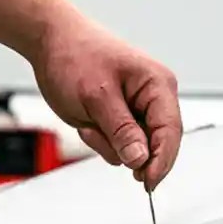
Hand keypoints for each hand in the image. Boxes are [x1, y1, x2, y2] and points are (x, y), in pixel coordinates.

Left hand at [30, 13, 181, 189]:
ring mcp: (139, 110)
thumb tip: (141, 158)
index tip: (147, 181)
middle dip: (127, 149)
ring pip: (136, 149)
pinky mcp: (124, 119)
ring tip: (87, 121)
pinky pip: (120, 146)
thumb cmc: (73, 56)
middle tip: (98, 136)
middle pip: (158, 144)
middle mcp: (154, 97)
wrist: (51, 42)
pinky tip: (87, 122)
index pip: (171, 131)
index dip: (161, 160)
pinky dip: (101, 141)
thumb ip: (121, 130)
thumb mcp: (95, 97)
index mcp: (157, 84)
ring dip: (108, 144)